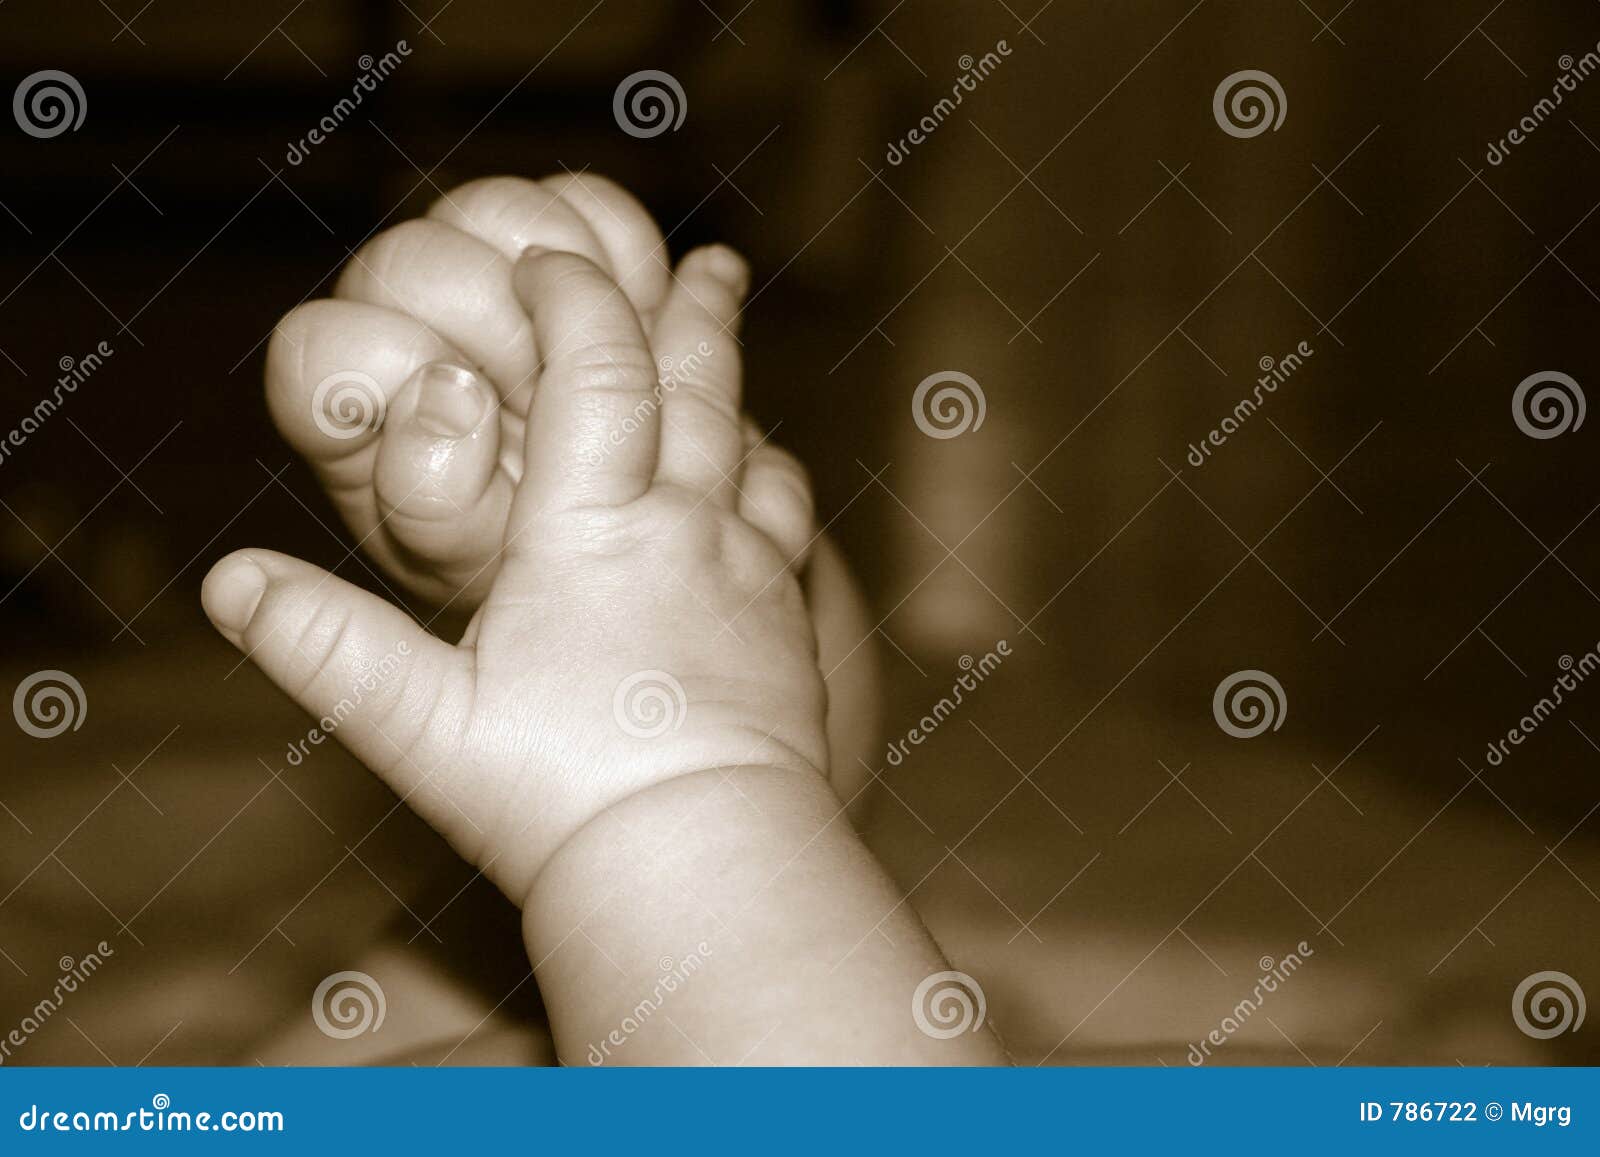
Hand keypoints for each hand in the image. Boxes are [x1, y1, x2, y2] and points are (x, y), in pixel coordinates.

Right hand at [263, 174, 878, 810]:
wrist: (702, 866)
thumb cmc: (559, 799)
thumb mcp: (423, 725)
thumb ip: (329, 647)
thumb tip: (231, 584)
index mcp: (592, 529)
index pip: (594, 372)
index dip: (573, 300)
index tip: (549, 260)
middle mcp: (684, 528)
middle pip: (695, 386)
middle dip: (688, 313)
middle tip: (703, 259)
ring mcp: (748, 574)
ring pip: (750, 444)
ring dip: (738, 383)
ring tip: (739, 351)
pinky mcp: (786, 626)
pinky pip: (785, 522)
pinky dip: (770, 475)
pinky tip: (767, 478)